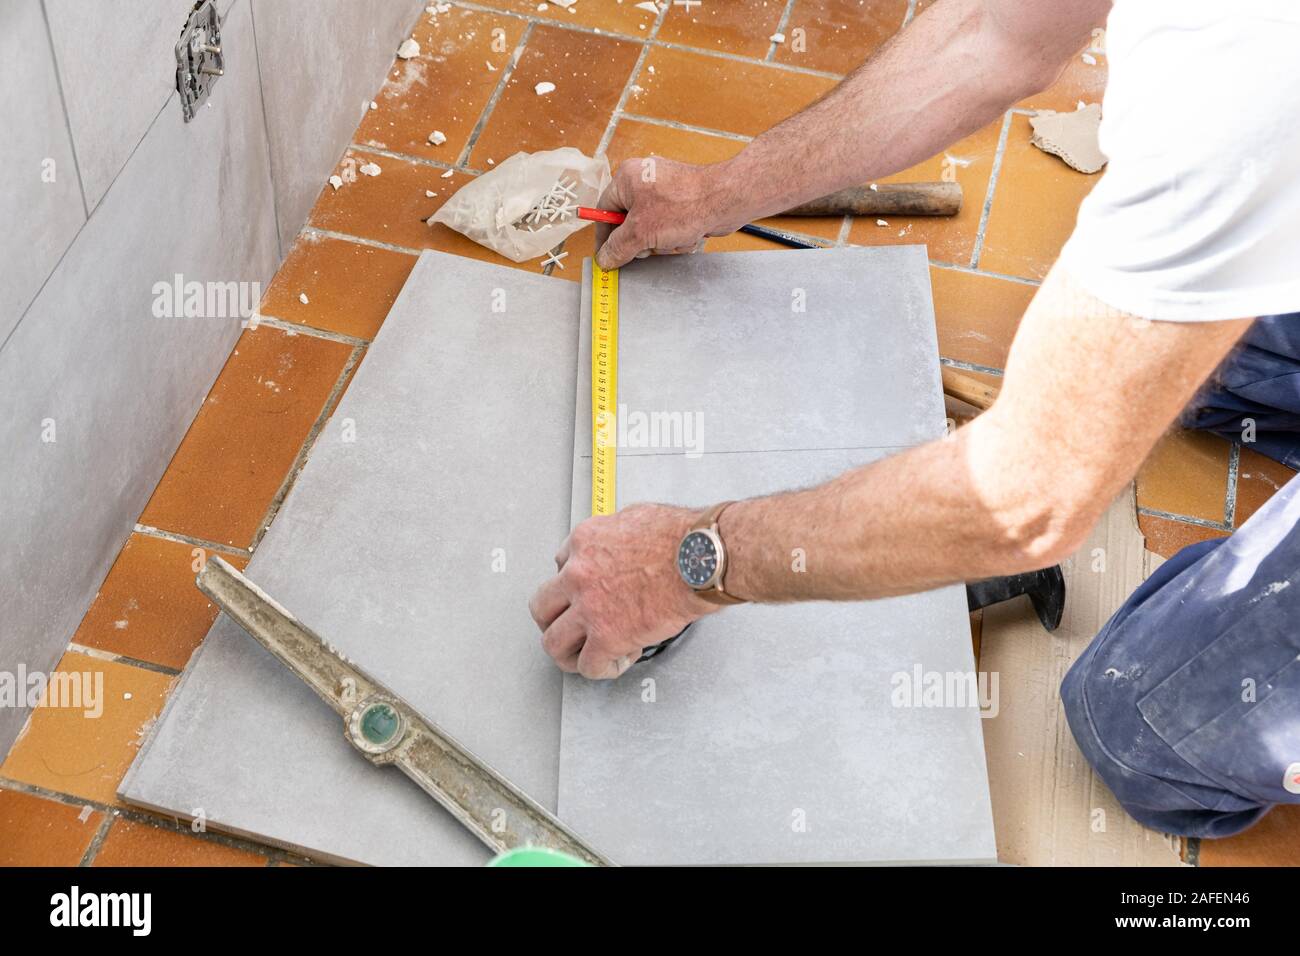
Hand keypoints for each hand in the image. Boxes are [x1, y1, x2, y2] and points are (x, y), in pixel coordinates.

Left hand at [528, 504, 719, 678]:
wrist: (701, 559)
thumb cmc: (682, 537)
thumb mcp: (636, 518)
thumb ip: (618, 535)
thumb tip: (623, 545)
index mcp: (585, 542)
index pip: (560, 565)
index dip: (575, 584)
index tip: (587, 593)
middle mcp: (578, 574)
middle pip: (543, 606)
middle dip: (555, 619)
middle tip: (569, 627)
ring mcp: (589, 607)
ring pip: (553, 641)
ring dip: (568, 652)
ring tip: (582, 656)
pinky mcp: (608, 637)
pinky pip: (588, 665)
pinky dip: (600, 668)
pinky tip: (615, 662)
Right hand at [595, 157, 746, 269]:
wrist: (725, 200)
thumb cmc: (684, 206)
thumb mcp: (641, 232)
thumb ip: (618, 247)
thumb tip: (604, 258)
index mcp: (627, 178)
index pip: (604, 210)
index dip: (604, 236)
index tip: (605, 255)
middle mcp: (644, 180)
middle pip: (629, 222)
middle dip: (642, 240)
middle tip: (650, 246)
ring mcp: (664, 190)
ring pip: (650, 229)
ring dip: (662, 241)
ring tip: (676, 237)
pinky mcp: (681, 201)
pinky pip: (668, 227)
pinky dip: (676, 236)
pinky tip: (688, 234)